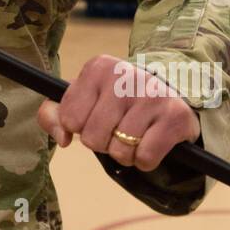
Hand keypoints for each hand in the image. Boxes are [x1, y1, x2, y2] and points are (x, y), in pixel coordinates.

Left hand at [37, 54, 200, 171]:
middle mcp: (126, 75)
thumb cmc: (117, 103)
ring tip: (136, 134)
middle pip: (93, 139)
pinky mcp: (175, 115)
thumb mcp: (82, 100)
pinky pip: (145, 158)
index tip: (96, 117)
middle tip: (118, 129)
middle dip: (104, 142)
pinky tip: (151, 141)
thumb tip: (63, 139)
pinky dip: (145, 161)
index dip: (81, 127)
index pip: (70, 119)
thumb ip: (55, 116)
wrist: (169, 99)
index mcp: (98, 68)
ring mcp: (152, 93)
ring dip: (125, 153)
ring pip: (119, 152)